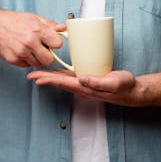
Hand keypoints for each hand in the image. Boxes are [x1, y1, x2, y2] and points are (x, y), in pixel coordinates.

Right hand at [0, 10, 65, 67]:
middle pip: (49, 60)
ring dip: (36, 57)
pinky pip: (27, 65)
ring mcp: (21, 52)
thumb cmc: (15, 21)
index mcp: (37, 30)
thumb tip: (64, 29)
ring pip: (38, 63)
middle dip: (47, 55)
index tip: (51, 41)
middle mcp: (30, 42)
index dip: (55, 43)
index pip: (58, 44)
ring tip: (29, 47)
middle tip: (42, 48)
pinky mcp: (13, 60)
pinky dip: (26, 60)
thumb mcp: (34, 18)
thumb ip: (50, 25)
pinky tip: (21, 50)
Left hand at [26, 69, 144, 106]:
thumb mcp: (113, 83)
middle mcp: (81, 87)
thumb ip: (98, 82)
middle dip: (44, 77)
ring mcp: (84, 84)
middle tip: (29, 73)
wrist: (131, 91)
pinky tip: (56, 70)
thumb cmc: (123, 87)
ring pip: (62, 80)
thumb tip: (81, 79)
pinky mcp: (88, 79)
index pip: (62, 83)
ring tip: (38, 72)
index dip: (48, 79)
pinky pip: (70, 76)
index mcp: (85, 88)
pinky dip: (60, 73)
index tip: (35, 77)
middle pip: (58, 82)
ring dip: (49, 76)